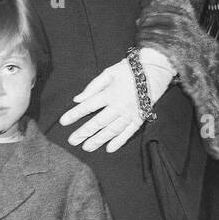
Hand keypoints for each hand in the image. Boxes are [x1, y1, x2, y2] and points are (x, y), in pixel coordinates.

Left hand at [59, 49, 173, 152]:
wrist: (155, 71)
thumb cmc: (128, 70)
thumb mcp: (108, 73)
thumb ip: (92, 87)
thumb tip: (77, 99)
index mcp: (109, 94)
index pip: (87, 106)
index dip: (74, 115)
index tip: (63, 122)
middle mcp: (119, 106)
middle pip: (98, 122)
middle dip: (84, 132)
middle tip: (72, 141)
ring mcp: (130, 114)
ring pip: (112, 130)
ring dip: (99, 140)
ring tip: (87, 148)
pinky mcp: (140, 118)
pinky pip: (128, 133)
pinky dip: (119, 142)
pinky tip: (109, 149)